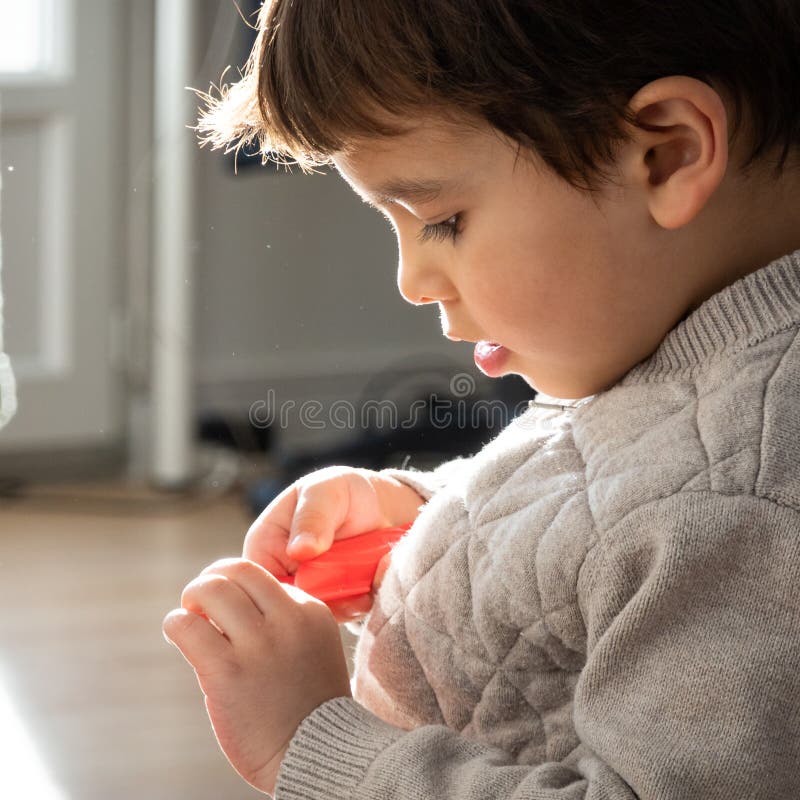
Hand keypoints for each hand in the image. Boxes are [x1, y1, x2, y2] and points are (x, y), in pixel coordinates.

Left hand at [163, 558, 351, 796]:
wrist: (315, 754)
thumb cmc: (307, 704)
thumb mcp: (313, 644)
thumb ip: (284, 619)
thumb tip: (234, 597)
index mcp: (309, 611)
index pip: (262, 575)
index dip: (236, 584)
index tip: (226, 605)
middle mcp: (287, 620)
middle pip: (237, 570)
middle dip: (211, 578)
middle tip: (200, 599)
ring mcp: (258, 645)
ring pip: (210, 590)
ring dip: (192, 597)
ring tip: (190, 616)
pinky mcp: (227, 672)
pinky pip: (187, 626)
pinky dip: (175, 624)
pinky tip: (178, 636)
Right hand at [243, 466, 423, 623]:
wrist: (374, 506)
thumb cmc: (338, 492)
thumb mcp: (324, 492)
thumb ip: (312, 516)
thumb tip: (299, 550)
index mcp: (262, 548)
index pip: (257, 583)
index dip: (285, 587)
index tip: (318, 576)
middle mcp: (279, 577)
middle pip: (285, 608)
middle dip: (320, 596)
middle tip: (347, 578)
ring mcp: (305, 594)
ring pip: (314, 616)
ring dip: (341, 602)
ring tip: (360, 581)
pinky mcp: (329, 605)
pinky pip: (337, 618)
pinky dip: (355, 606)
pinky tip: (367, 590)